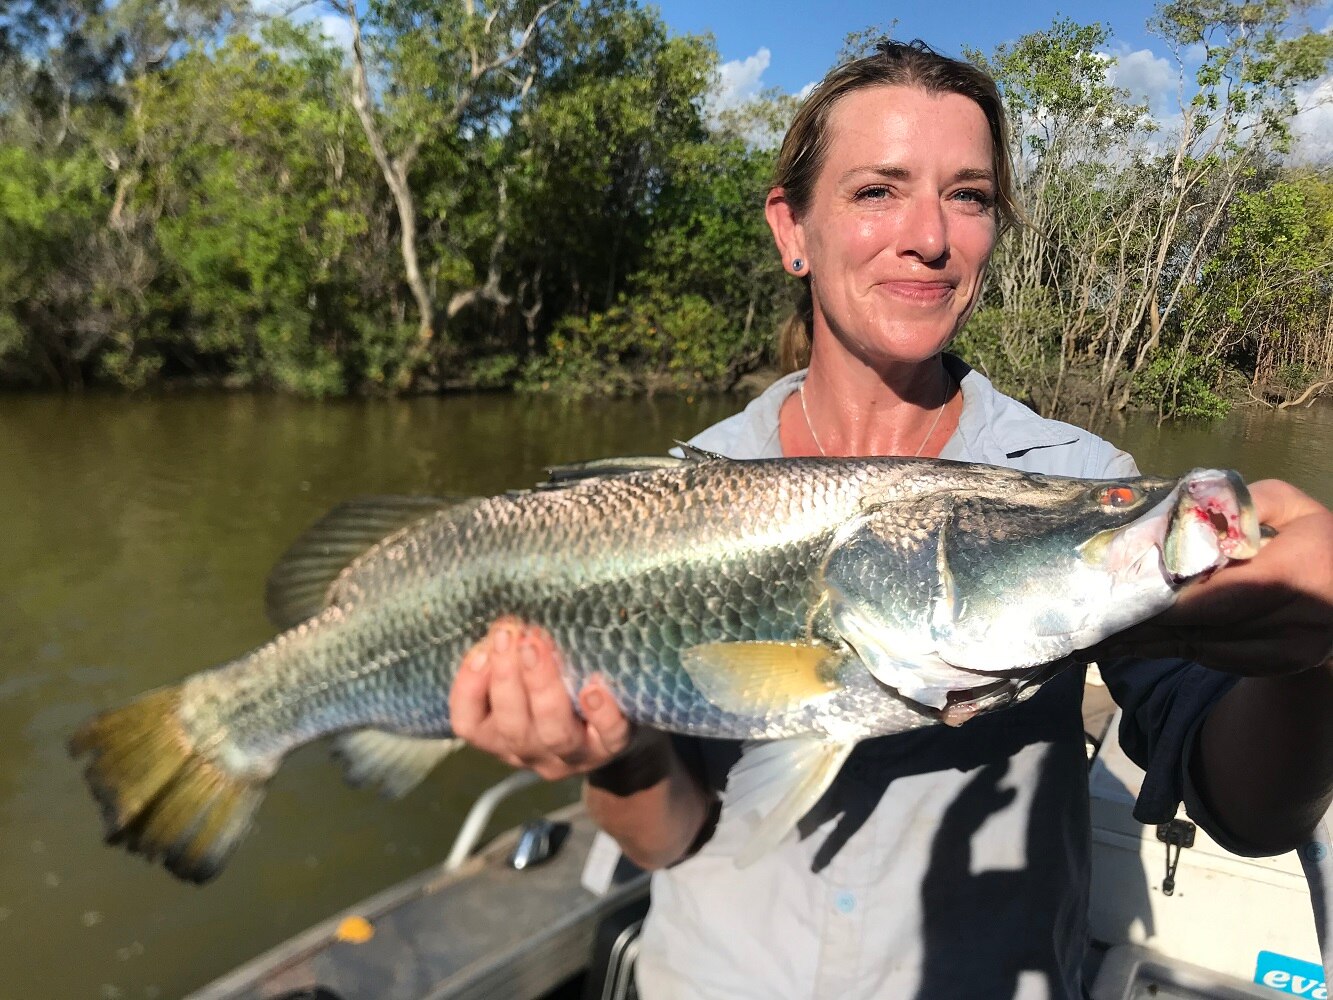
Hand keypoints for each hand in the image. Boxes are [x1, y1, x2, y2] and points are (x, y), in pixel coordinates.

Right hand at [449, 617, 638, 780]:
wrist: (610, 723)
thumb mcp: (520, 676)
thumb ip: (509, 656)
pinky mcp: (610, 749)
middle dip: (507, 678)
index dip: (468, 688)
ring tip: (538, 646)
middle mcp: (530, 751)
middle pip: (512, 726)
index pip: (469, 723)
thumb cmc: (553, 689)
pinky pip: (608, 737)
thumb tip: (507, 624)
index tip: (484, 649)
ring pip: (554, 732)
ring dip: (544, 687)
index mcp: (498, 735)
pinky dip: (602, 714)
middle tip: (509, 636)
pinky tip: (594, 688)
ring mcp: (571, 755)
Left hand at [1088, 480, 1332, 675]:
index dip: (1166, 602)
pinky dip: (1173, 650)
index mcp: (1295, 570)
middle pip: (1203, 626)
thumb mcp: (1293, 506)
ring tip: (1100, 643)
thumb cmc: (1318, 539)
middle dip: (1145, 627)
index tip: (1119, 600)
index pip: (1218, 593)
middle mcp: (1294, 616)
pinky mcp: (1277, 665)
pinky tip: (1136, 646)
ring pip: (1204, 648)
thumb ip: (1245, 501)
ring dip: (1151, 645)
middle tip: (1092, 629)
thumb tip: (1190, 503)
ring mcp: (1288, 648)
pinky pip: (1215, 659)